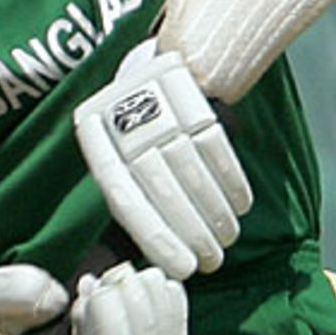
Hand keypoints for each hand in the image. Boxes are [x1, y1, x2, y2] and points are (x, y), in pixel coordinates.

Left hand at [73, 37, 252, 279]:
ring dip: (215, 210)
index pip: (124, 198)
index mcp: (95, 137)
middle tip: (212, 261)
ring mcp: (158, 102)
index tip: (183, 268)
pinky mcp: (190, 92)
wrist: (156, 66)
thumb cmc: (136, 134)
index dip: (156, 237)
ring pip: (190, 167)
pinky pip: (215, 143)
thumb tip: (152, 260)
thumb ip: (131, 199)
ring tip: (228, 238)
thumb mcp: (120, 159)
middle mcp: (123, 118)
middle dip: (191, 230)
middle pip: (160, 184)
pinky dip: (231, 179)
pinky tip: (240, 206)